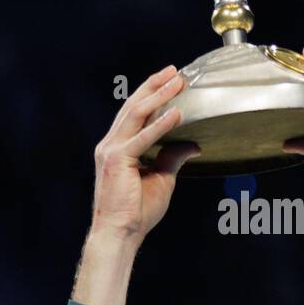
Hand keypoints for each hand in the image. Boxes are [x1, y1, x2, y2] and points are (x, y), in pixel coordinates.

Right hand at [91, 64, 199, 239]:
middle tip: (175, 71)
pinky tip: (175, 113)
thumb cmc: (136, 212)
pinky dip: (160, 124)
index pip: (134, 113)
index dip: (151, 94)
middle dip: (155, 86)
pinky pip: (142, 138)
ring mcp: (111, 151)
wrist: (119, 233)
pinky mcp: (118, 160)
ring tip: (177, 82)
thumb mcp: (161, 180)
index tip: (169, 80)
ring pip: (136, 114)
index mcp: (117, 148)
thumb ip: (172, 158)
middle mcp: (110, 144)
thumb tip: (192, 144)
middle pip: (134, 106)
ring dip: (158, 96)